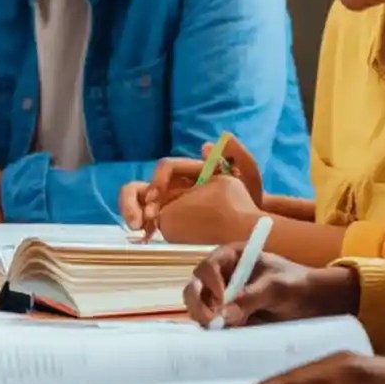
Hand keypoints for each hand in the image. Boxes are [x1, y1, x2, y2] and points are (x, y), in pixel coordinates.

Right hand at [122, 135, 265, 237]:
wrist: (253, 227)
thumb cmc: (250, 200)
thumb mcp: (248, 175)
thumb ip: (236, 154)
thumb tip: (206, 146)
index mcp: (189, 172)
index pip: (166, 168)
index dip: (158, 180)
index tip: (157, 197)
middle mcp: (173, 187)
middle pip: (141, 186)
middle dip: (132, 200)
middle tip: (138, 220)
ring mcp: (168, 207)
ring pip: (138, 204)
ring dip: (131, 212)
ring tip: (138, 228)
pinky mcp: (168, 225)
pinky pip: (147, 223)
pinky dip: (142, 228)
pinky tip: (144, 237)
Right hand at [183, 243, 357, 326]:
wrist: (313, 302)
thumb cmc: (296, 284)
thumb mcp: (276, 287)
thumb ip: (250, 297)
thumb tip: (224, 313)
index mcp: (232, 257)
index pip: (208, 266)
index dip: (210, 281)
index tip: (223, 298)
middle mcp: (222, 275)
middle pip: (196, 286)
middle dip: (198, 303)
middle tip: (210, 320)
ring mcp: (223, 297)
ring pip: (199, 306)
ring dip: (203, 317)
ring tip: (218, 328)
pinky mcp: (228, 316)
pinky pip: (212, 322)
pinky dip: (213, 328)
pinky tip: (222, 334)